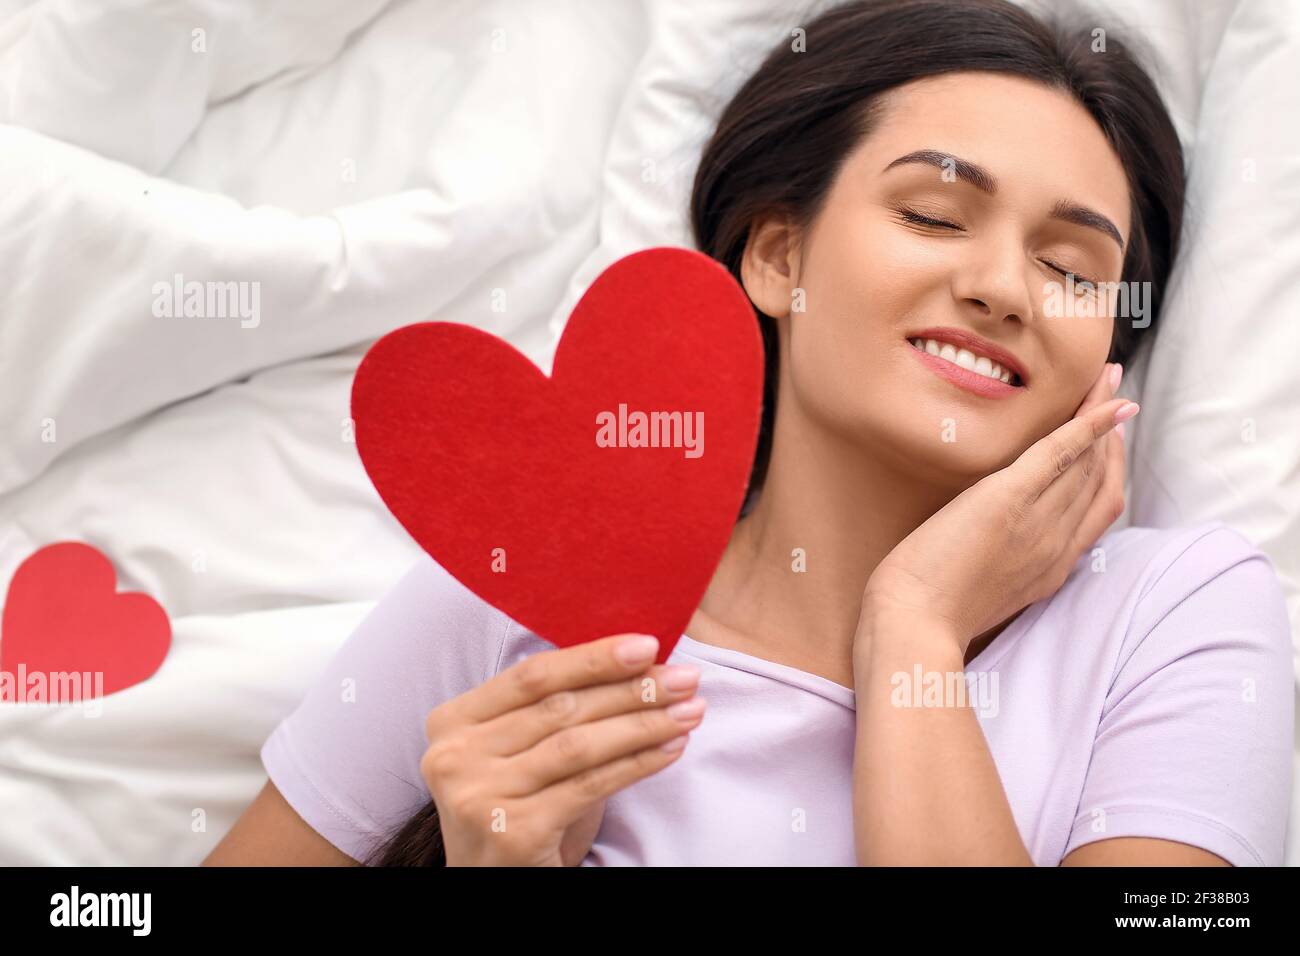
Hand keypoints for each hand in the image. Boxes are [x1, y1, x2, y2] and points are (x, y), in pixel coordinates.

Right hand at [420, 633, 704, 865]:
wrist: (495, 882)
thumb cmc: (518, 807)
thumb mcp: (521, 750)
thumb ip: (556, 708)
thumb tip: (640, 663)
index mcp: (452, 721)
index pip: (532, 675)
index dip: (593, 657)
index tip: (647, 645)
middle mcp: (454, 755)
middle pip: (560, 707)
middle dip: (631, 689)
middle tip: (685, 678)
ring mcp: (479, 795)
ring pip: (579, 745)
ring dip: (643, 724)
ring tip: (689, 711)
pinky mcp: (512, 832)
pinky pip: (590, 786)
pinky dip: (637, 764)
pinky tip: (670, 748)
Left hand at [861, 362, 1135, 656]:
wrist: (911, 626)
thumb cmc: (928, 615)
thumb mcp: (980, 591)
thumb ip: (1001, 564)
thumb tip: (993, 540)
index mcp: (1051, 568)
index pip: (1096, 510)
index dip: (1108, 469)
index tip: (1110, 437)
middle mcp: (1056, 545)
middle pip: (1099, 481)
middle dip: (1112, 434)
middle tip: (1117, 393)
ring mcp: (1037, 523)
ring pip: (1085, 462)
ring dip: (1101, 415)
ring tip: (1107, 377)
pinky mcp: (1009, 502)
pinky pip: (1059, 456)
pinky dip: (1086, 426)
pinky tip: (1101, 402)